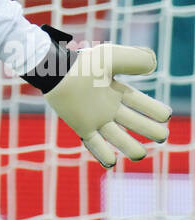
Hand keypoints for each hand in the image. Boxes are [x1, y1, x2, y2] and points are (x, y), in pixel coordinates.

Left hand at [44, 43, 170, 166]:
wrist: (54, 71)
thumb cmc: (81, 63)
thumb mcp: (110, 57)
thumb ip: (134, 59)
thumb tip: (155, 65)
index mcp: (116, 90)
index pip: (141, 103)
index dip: (154, 110)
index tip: (165, 115)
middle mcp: (108, 106)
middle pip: (134, 122)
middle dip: (149, 130)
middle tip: (161, 135)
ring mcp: (96, 118)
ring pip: (118, 137)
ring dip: (130, 147)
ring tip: (141, 155)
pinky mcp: (82, 126)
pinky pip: (95, 144)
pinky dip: (103, 154)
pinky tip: (111, 162)